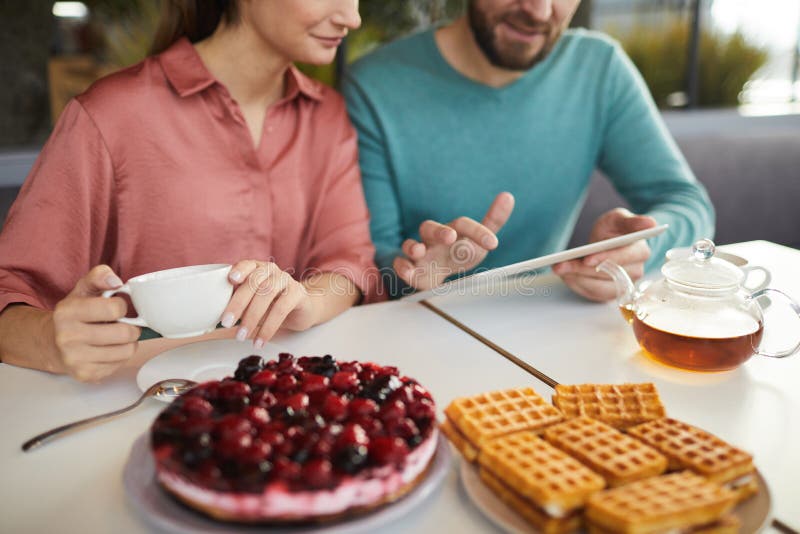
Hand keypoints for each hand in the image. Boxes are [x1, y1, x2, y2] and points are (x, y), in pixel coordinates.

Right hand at [52, 265, 140, 381]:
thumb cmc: (75, 314)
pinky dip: (120, 356)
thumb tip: (115, 280)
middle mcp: (67, 337)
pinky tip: (109, 349)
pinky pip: (120, 364)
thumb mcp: (83, 289)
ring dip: (128, 343)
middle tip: (123, 324)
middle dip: (130, 327)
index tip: (117, 308)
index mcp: (67, 312)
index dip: (122, 307)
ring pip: (126, 351)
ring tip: (117, 337)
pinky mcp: (85, 374)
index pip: (114, 309)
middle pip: (124, 333)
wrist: (52, 343)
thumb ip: (99, 276)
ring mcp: (75, 359)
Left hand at [220, 261, 317, 347]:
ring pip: (267, 294)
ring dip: (252, 317)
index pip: (248, 265)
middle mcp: (272, 271)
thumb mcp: (254, 301)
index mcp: (258, 269)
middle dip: (238, 303)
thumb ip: (239, 303)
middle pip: (254, 282)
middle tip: (226, 322)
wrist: (303, 309)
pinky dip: (269, 327)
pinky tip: (260, 340)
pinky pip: (282, 309)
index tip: (231, 279)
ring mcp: (286, 280)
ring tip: (241, 336)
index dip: (240, 270)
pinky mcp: (298, 293)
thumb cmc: (272, 304)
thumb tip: (216, 319)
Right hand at [394, 192, 514, 289]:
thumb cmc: (459, 253)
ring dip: (413, 246)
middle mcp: (433, 239)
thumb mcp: (479, 240)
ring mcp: (419, 253)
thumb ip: (493, 220)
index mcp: (452, 230)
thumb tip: (508, 195)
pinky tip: (408, 271)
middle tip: (450, 237)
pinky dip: (402, 267)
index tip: (493, 243)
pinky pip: (400, 264)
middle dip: (439, 231)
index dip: (477, 232)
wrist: (439, 275)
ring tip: (419, 251)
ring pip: (410, 244)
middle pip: (429, 227)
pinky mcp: (409, 268)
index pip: (462, 224)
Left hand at [553, 208, 656, 301]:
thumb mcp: (620, 219)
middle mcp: (636, 271)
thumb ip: (633, 221)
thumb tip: (651, 223)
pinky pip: (594, 295)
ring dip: (577, 280)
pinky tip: (565, 276)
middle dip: (581, 270)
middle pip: (608, 275)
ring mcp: (624, 285)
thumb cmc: (616, 229)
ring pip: (599, 288)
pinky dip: (577, 286)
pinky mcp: (612, 293)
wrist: (612, 242)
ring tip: (559, 269)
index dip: (605, 259)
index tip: (586, 259)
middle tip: (560, 265)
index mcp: (640, 251)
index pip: (624, 257)